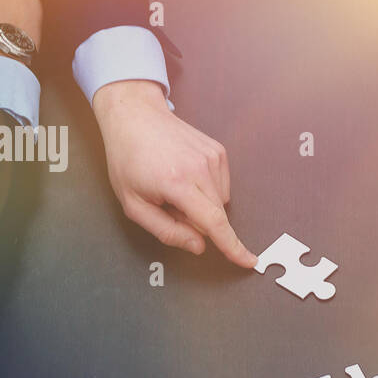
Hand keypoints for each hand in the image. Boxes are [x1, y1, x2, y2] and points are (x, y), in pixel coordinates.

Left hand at [93, 80, 255, 267]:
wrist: (135, 117)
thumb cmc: (128, 159)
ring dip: (201, 204)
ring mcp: (213, 157)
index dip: (232, 246)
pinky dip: (206, 189)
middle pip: (216, 215)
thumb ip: (166, 230)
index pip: (213, 222)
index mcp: (176, 182)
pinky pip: (221, 186)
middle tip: (168, 204)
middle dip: (196, 221)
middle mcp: (200, 168)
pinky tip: (186, 175)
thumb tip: (198, 245)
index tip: (249, 260)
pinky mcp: (218, 152)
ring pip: (219, 202)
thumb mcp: (133, 204)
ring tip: (175, 185)